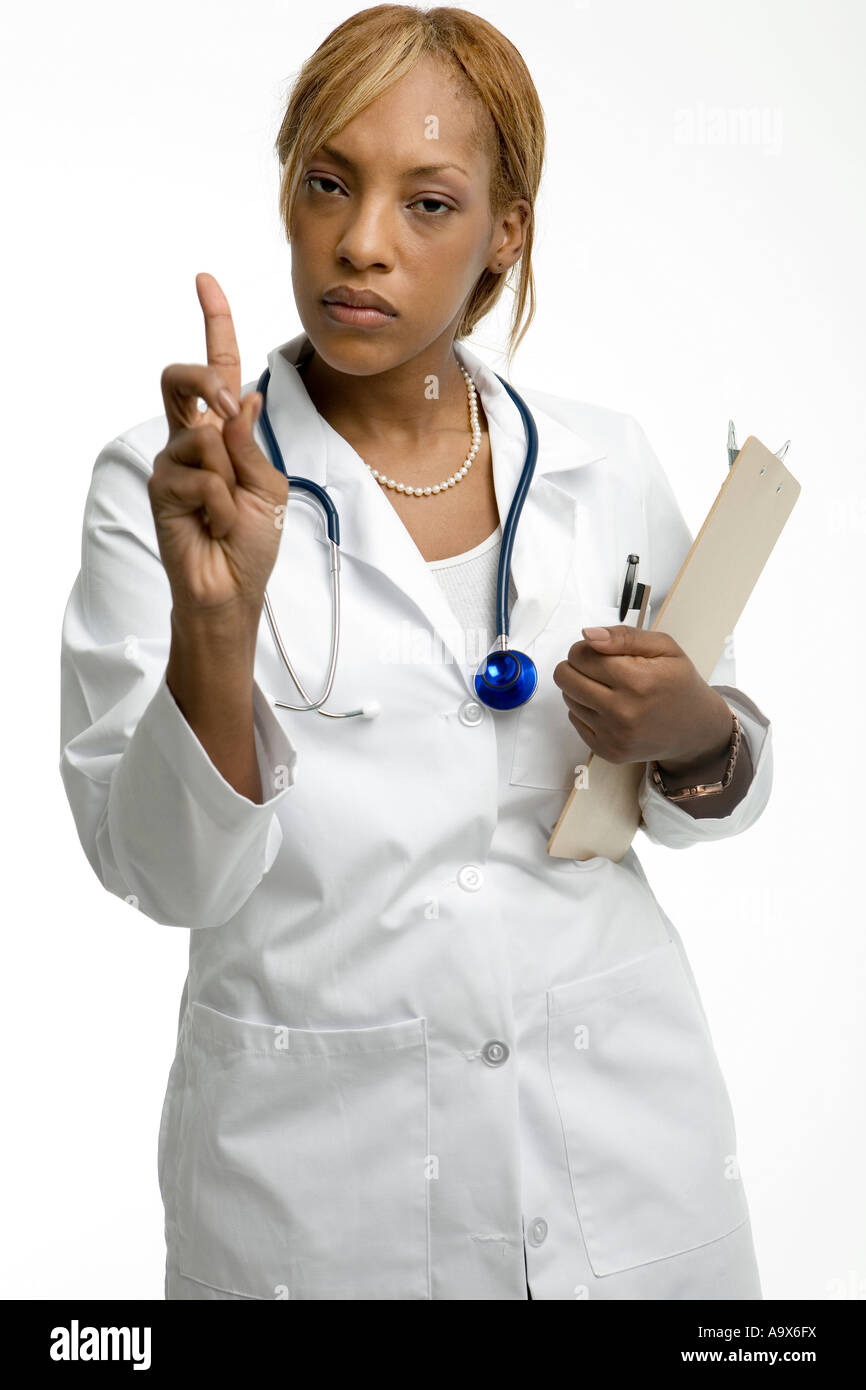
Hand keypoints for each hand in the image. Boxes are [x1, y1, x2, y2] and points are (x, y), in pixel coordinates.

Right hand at [148, 272, 288, 618]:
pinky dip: (221, 504)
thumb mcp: (268, 487)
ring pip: (203, 435)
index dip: (214, 323)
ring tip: (229, 512)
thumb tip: (243, 398)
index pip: (219, 368)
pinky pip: (200, 476)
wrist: (232, 588)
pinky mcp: (161, 487)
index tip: (205, 280)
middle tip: (229, 409)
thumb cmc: (253, 541)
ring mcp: (173, 461)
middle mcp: (193, 438)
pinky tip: (217, 525)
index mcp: (225, 431)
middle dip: (205, 379)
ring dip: (229, 477)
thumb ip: (251, 444)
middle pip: (183, 377)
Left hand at [552, 625, 732, 768]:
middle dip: (577, 665)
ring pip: (568, 698)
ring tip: (611, 688)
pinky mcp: (607, 751)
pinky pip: (575, 719)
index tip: (602, 652)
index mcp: (638, 681)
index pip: (580, 654)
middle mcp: (623, 712)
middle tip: (601, 668)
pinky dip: (587, 710)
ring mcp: (613, 735)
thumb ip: (625, 636)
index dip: (586, 647)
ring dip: (582, 688)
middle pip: (565, 677)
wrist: (695, 729)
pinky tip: (611, 708)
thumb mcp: (665, 648)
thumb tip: (588, 635)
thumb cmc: (679, 684)